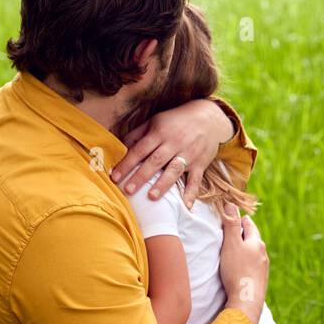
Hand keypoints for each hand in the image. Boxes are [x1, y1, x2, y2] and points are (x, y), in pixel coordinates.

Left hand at [111, 99, 233, 209]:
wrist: (209, 118)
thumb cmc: (177, 121)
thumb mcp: (156, 121)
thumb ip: (138, 134)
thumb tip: (119, 145)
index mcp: (160, 132)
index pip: (140, 149)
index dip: (127, 163)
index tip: (115, 177)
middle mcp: (174, 143)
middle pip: (155, 161)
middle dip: (141, 176)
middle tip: (128, 190)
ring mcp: (188, 154)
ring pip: (174, 170)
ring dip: (163, 184)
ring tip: (152, 197)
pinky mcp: (200, 163)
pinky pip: (196, 180)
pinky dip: (192, 193)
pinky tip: (186, 205)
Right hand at [219, 206, 268, 323]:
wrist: (247, 300)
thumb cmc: (237, 270)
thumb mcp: (230, 244)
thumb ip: (230, 224)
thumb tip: (230, 204)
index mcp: (256, 242)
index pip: (249, 225)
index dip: (241, 219)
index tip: (235, 216)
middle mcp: (263, 254)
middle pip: (253, 239)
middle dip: (244, 234)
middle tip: (235, 231)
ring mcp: (263, 268)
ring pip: (254, 253)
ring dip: (246, 250)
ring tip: (237, 250)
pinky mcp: (260, 280)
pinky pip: (253, 266)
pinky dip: (247, 263)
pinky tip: (241, 268)